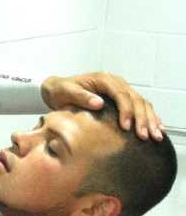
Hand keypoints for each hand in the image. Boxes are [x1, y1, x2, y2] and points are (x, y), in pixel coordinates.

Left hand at [42, 72, 162, 139]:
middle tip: (144, 135)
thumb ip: (81, 97)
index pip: (121, 94)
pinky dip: (150, 117)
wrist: (58, 89)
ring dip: (150, 119)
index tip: (126, 127)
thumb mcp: (66, 92)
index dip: (126, 111)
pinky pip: (141, 106)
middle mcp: (116, 82)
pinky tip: (157, 128)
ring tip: (155, 135)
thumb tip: (99, 103)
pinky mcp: (123, 98)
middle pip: (136, 99)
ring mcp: (121, 89)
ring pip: (142, 103)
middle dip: (142, 118)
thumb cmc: (61, 90)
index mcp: (104, 79)